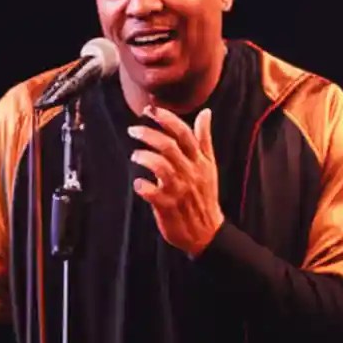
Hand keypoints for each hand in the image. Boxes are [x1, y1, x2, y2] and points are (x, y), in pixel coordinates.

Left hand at [128, 105, 224, 256]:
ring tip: (135, 156)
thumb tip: (205, 112)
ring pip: (161, 166)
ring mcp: (178, 190)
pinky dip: (142, 186)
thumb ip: (204, 139)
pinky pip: (152, 192)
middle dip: (148, 134)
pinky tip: (138, 184)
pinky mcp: (167, 206)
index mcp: (200, 161)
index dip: (167, 119)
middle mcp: (190, 173)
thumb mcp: (209, 165)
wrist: (207, 232)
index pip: (184, 134)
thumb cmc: (204, 195)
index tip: (150, 110)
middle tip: (133, 130)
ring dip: (144, 157)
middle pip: (169, 146)